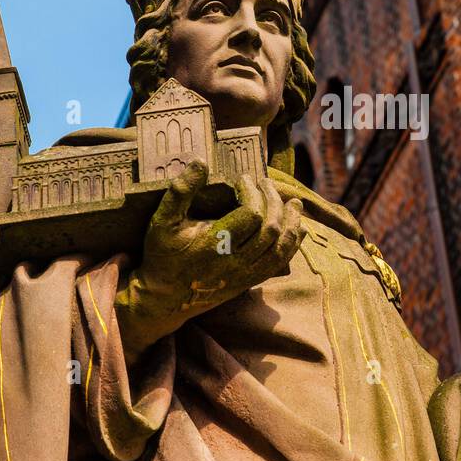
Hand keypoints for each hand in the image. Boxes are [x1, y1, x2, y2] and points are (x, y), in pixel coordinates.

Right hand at [115, 160, 304, 360]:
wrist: (165, 298)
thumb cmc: (163, 255)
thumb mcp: (162, 221)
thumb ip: (180, 191)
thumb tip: (200, 162)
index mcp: (214, 244)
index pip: (250, 215)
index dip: (253, 193)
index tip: (245, 179)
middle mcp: (234, 262)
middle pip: (270, 229)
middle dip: (273, 202)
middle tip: (266, 184)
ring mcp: (245, 274)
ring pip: (280, 248)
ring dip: (291, 223)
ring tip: (294, 203)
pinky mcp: (249, 281)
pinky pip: (279, 263)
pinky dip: (292, 245)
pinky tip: (298, 228)